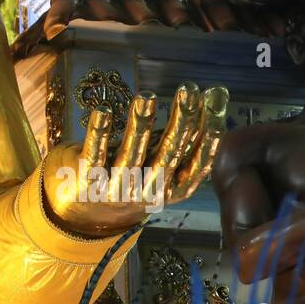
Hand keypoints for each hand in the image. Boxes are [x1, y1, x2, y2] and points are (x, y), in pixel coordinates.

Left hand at [43, 83, 228, 236]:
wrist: (87, 213)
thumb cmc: (134, 174)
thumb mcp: (163, 157)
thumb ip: (187, 132)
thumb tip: (217, 92)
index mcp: (174, 186)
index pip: (198, 159)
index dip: (209, 129)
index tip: (215, 99)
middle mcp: (150, 190)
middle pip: (169, 154)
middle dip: (181, 120)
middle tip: (188, 90)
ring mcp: (119, 189)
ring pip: (133, 154)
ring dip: (140, 125)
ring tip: (146, 97)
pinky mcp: (89, 183)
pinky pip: (95, 155)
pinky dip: (99, 133)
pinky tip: (103, 110)